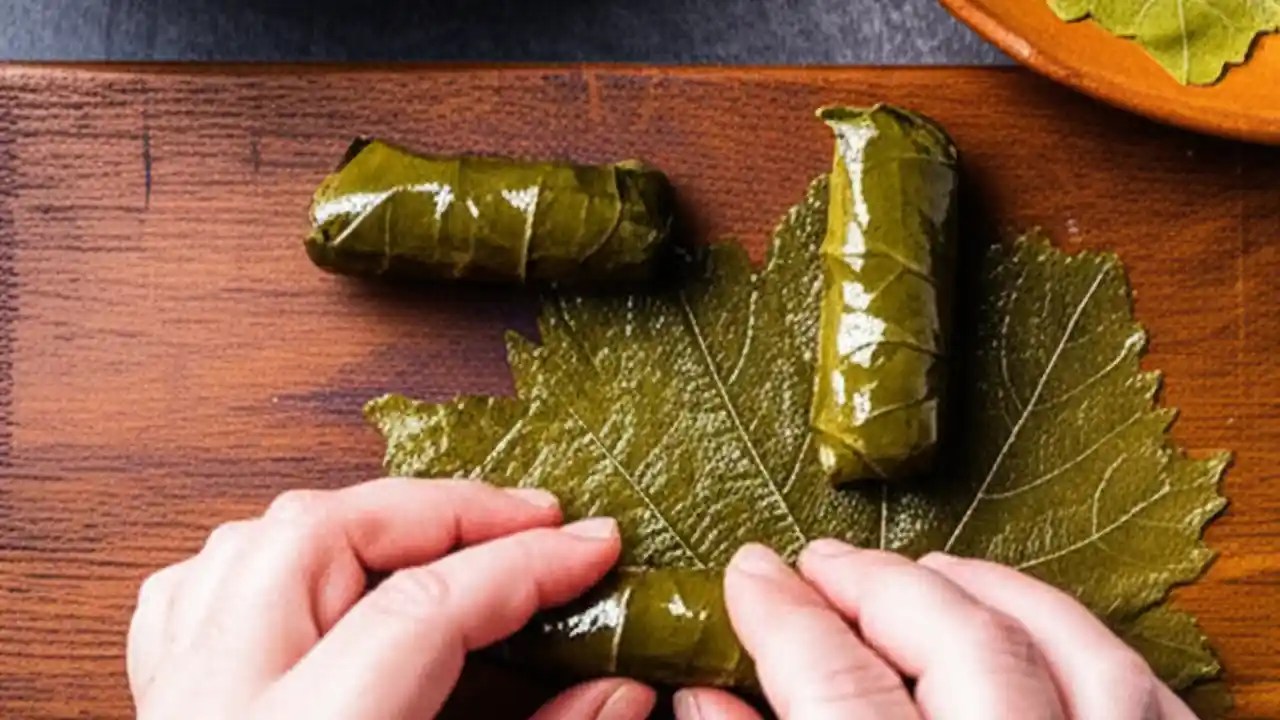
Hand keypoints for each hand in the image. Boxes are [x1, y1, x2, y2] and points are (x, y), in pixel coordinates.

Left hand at [127, 477, 654, 719]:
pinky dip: (272, 559)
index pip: (423, 609)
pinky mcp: (163, 708)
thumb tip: (623, 687)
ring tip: (445, 536)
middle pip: (321, 536)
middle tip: (533, 521)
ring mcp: (177, 702)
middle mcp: (222, 706)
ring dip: (359, 519)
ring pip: (249, 544)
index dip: (525, 565)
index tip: (595, 546)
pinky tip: (328, 574)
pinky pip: (198, 592)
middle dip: (444, 512)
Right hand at [676, 541, 1195, 719]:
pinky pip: (1147, 693)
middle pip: (961, 647)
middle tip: (817, 565)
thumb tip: (704, 696)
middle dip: (878, 585)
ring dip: (985, 591)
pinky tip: (1027, 622)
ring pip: (1073, 654)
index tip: (747, 573)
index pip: (841, 688)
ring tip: (922, 570)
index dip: (784, 617)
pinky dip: (1080, 637)